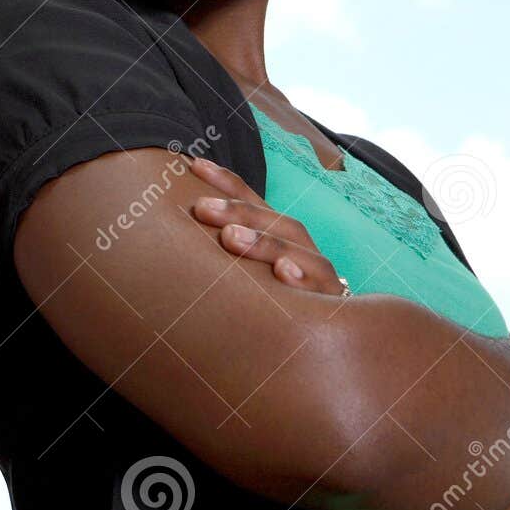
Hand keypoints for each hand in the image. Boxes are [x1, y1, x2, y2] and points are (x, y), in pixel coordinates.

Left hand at [187, 156, 348, 294]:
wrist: (329, 343)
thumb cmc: (277, 304)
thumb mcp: (251, 275)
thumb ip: (224, 250)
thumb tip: (178, 227)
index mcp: (281, 237)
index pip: (255, 203)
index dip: (227, 183)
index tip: (195, 166)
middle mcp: (302, 252)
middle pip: (276, 223)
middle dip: (240, 212)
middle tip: (202, 208)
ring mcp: (320, 279)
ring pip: (297, 254)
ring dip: (263, 242)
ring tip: (230, 236)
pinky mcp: (331, 309)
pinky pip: (320, 296)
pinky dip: (301, 281)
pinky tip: (283, 273)